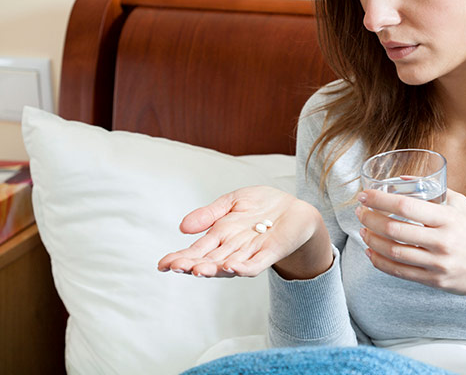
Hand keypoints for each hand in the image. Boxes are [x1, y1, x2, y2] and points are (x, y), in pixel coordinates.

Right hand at [157, 186, 331, 279]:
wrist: (294, 207)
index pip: (195, 251)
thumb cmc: (262, 205)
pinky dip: (243, 269)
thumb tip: (183, 228)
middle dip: (191, 265)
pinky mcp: (269, 253)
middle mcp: (232, 249)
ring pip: (228, 266)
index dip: (179, 258)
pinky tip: (232, 268)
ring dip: (214, 269)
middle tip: (176, 267)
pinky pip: (254, 265)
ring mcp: (250, 253)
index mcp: (219, 236)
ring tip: (198, 270)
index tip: (162, 264)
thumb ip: (209, 214)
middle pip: (208, 261)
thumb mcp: (231, 202)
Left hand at [356, 188, 465, 346]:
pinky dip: (380, 261)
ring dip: (372, 240)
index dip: (380, 200)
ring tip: (363, 229)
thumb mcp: (463, 206)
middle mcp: (442, 242)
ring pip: (393, 252)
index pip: (406, 207)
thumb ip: (436, 191)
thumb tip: (405, 179)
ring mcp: (437, 264)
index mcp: (448, 219)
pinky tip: (371, 251)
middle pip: (394, 230)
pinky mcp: (434, 281)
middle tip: (359, 211)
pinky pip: (399, 272)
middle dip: (370, 218)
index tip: (364, 195)